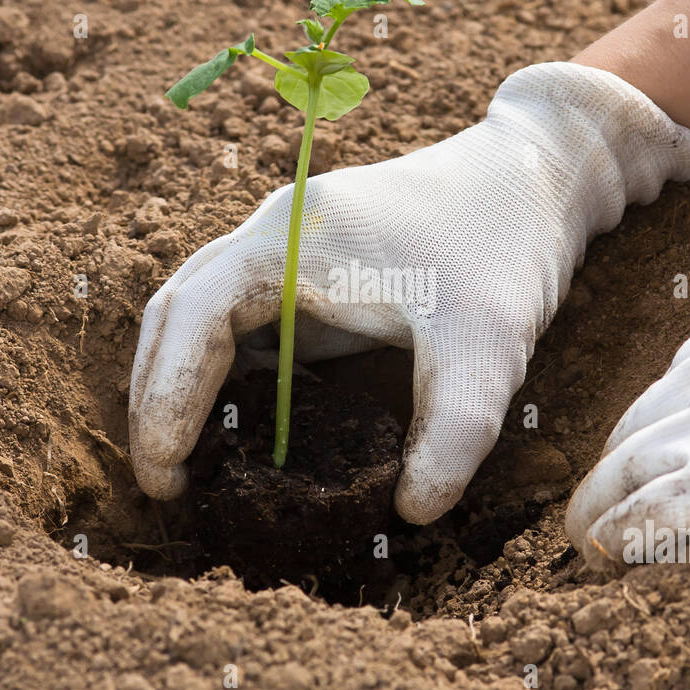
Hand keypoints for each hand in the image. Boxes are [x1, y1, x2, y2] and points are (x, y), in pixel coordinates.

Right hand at [130, 62, 689, 522]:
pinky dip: (226, 376)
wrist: (533, 177)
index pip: (192, 317)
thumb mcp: (489, 344)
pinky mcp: (311, 273)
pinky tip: (245, 430)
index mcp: (289, 241)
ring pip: (200, 318)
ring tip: (190, 466)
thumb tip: (411, 512)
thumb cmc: (505, 246)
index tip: (166, 473)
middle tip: (169, 486)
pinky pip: (244, 326)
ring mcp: (288, 253)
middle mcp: (272, 239)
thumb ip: (453, 431)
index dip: (166, 397)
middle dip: (157, 399)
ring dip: (183, 386)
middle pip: (174, 316)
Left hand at [565, 279, 689, 581]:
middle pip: (643, 417)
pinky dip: (613, 538)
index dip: (670, 411)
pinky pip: (636, 520)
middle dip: (627, 456)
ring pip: (622, 469)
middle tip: (620, 494)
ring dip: (599, 505)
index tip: (665, 442)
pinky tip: (609, 557)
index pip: (687, 369)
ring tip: (592, 539)